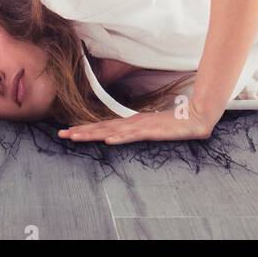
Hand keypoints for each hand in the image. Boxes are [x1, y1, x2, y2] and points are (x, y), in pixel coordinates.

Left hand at [58, 107, 215, 144]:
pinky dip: (121, 137)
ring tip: (76, 136)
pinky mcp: (153, 130)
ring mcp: (142, 126)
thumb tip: (123, 134)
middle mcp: (133, 123)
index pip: (104, 126)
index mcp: (132, 123)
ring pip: (113, 131)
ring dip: (94, 134)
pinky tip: (109, 140)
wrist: (196, 116)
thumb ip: (140, 130)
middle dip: (81, 131)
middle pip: (103, 128)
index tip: (69, 131)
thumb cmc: (176, 122)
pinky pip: (134, 135)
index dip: (86, 129)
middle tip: (61, 134)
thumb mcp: (153, 127)